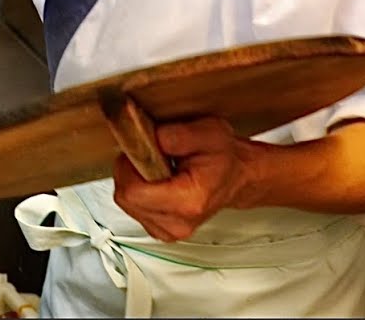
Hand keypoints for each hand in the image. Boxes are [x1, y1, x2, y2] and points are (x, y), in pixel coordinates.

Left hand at [112, 117, 262, 242]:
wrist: (237, 175)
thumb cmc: (225, 157)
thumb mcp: (208, 132)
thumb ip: (176, 135)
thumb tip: (148, 137)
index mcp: (189, 202)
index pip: (134, 193)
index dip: (128, 167)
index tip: (138, 149)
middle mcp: (178, 223)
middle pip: (126, 200)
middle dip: (130, 173)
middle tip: (149, 155)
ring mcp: (169, 231)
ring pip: (128, 205)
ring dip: (134, 182)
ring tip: (156, 168)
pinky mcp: (162, 231)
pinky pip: (134, 210)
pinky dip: (139, 192)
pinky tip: (156, 181)